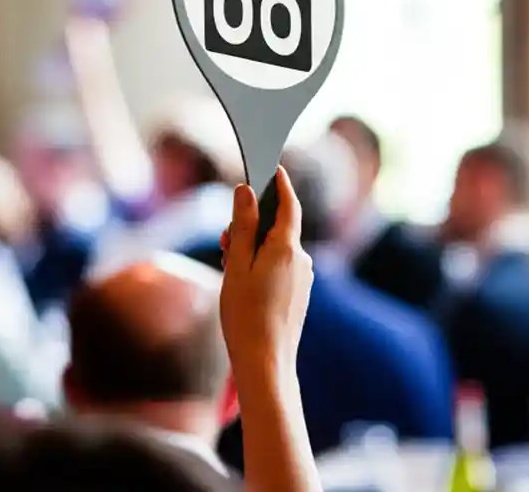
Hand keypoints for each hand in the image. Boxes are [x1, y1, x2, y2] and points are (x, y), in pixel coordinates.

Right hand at [219, 167, 313, 376]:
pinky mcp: (299, 294)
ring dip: (254, 249)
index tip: (273, 168)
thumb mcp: (236, 265)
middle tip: (225, 243)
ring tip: (231, 272)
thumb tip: (247, 192)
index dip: (281, 184)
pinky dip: (262, 266)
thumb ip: (244, 226)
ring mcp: (303, 279)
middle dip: (253, 226)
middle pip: (278, 228)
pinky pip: (281, 268)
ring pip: (277, 250)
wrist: (265, 362)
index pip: (289, 204)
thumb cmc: (245, 315)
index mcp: (286, 248)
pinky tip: (245, 288)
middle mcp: (302, 260)